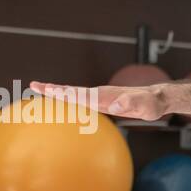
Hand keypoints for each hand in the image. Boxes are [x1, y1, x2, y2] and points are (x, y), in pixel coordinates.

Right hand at [30, 81, 166, 120]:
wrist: (158, 98)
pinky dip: (69, 99)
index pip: (81, 95)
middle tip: (33, 84)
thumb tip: (116, 105)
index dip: (64, 93)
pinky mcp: (103, 101)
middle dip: (53, 88)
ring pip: (75, 94)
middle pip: (72, 91)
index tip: (48, 90)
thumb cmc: (153, 104)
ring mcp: (101, 96)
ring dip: (58, 91)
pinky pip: (82, 100)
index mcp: (106, 96)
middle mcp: (101, 94)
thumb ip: (133, 104)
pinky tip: (62, 103)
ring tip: (39, 89)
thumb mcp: (146, 107)